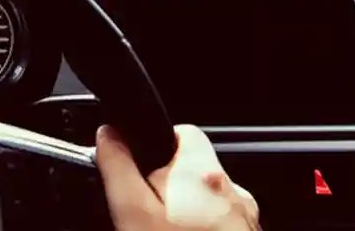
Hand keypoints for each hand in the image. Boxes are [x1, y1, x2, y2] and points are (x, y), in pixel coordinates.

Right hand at [95, 124, 258, 230]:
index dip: (153, 146)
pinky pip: (217, 229)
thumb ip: (118, 168)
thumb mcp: (132, 214)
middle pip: (191, 173)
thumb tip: (108, 135)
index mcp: (203, 173)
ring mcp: (246, 222)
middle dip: (164, 190)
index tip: (135, 171)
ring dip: (182, 218)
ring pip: (204, 206)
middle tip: (141, 218)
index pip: (182, 132)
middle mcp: (234, 193)